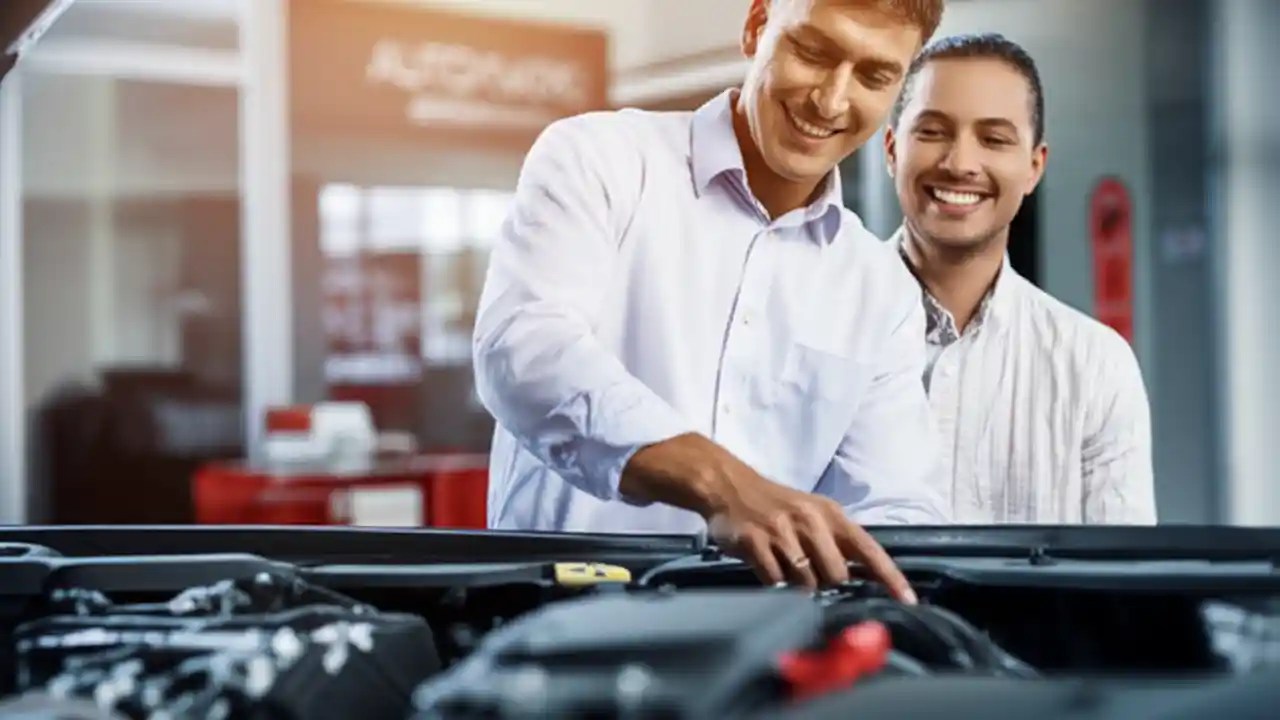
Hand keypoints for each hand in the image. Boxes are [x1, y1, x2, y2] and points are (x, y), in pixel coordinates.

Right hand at [621, 434, 915, 602]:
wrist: (727, 484)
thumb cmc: (775, 504)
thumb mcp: (813, 513)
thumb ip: (839, 542)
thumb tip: (869, 574)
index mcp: (830, 514)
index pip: (869, 549)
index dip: (890, 577)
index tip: (907, 600)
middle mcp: (810, 521)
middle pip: (836, 576)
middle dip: (824, 580)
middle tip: (806, 566)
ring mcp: (781, 532)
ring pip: (805, 583)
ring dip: (795, 582)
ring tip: (781, 561)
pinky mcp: (755, 542)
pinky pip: (774, 581)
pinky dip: (771, 580)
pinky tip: (764, 562)